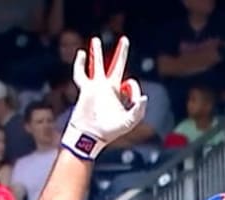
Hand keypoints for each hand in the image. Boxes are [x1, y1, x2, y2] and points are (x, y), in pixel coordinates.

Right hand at [62, 36, 146, 160]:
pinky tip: (81, 53)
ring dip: (96, 53)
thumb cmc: (110, 131)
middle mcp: (108, 88)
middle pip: (116, 65)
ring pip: (97, 65)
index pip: (130, 82)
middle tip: (125, 39)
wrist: (90, 135)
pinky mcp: (86, 88)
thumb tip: (144, 97)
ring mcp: (96, 87)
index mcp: (120, 95)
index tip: (130, 94)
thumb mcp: (129, 122)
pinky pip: (81, 74)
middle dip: (121, 53)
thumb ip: (139, 110)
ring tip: (96, 40)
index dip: (133, 87)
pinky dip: (79, 64)